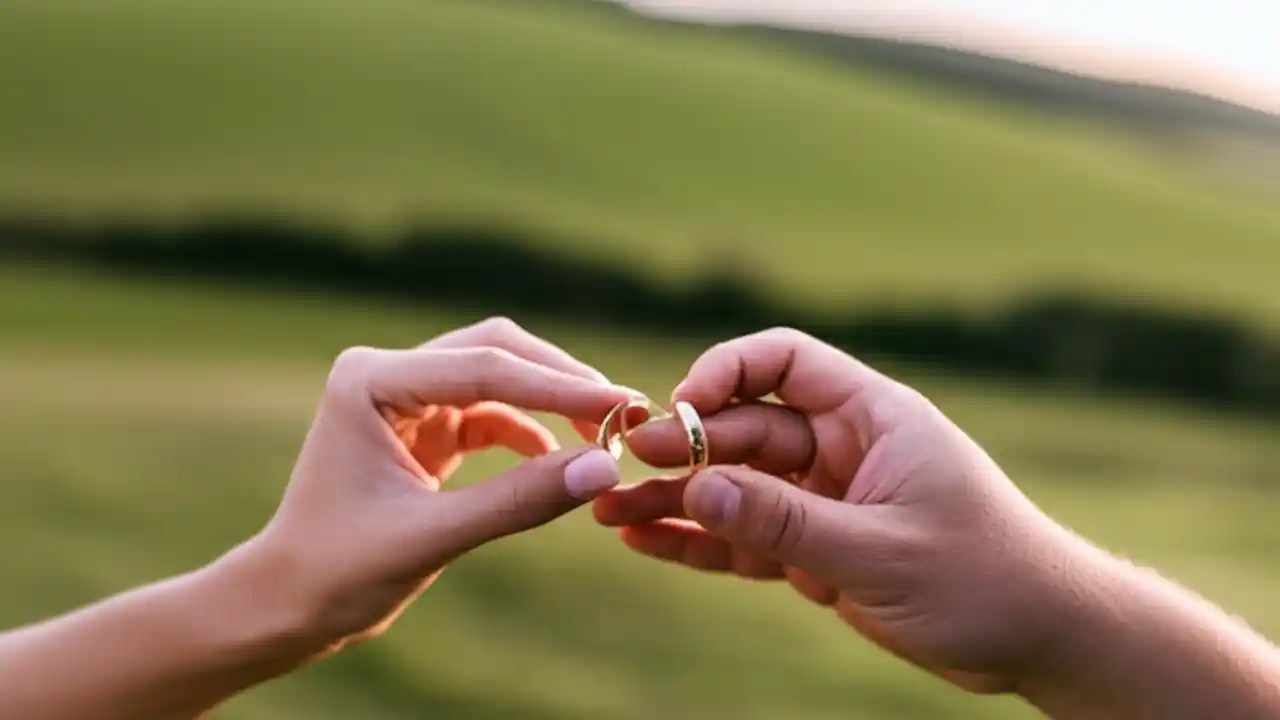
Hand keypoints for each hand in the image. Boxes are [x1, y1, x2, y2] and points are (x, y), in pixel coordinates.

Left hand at [251, 318, 634, 652]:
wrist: (288, 603)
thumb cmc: (338, 571)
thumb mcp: (433, 537)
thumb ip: (519, 500)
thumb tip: (605, 467)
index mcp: (370, 380)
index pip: (482, 368)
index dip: (558, 386)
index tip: (620, 405)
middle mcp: (387, 373)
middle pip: (496, 351)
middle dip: (560, 380)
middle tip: (624, 412)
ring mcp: (405, 396)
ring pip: (500, 376)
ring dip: (551, 402)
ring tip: (603, 436)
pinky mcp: (423, 426)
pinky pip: (491, 413)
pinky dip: (529, 431)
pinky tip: (558, 462)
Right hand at [595, 328, 1090, 693]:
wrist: (1040, 636)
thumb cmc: (985, 578)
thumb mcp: (881, 550)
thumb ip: (786, 522)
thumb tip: (698, 488)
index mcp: (872, 416)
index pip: (784, 361)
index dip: (726, 371)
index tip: (681, 405)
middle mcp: (841, 447)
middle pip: (745, 428)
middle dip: (684, 448)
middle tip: (619, 465)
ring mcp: (826, 499)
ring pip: (737, 487)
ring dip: (676, 498)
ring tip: (607, 509)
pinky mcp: (818, 548)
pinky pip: (748, 537)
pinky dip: (700, 541)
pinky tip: (646, 542)